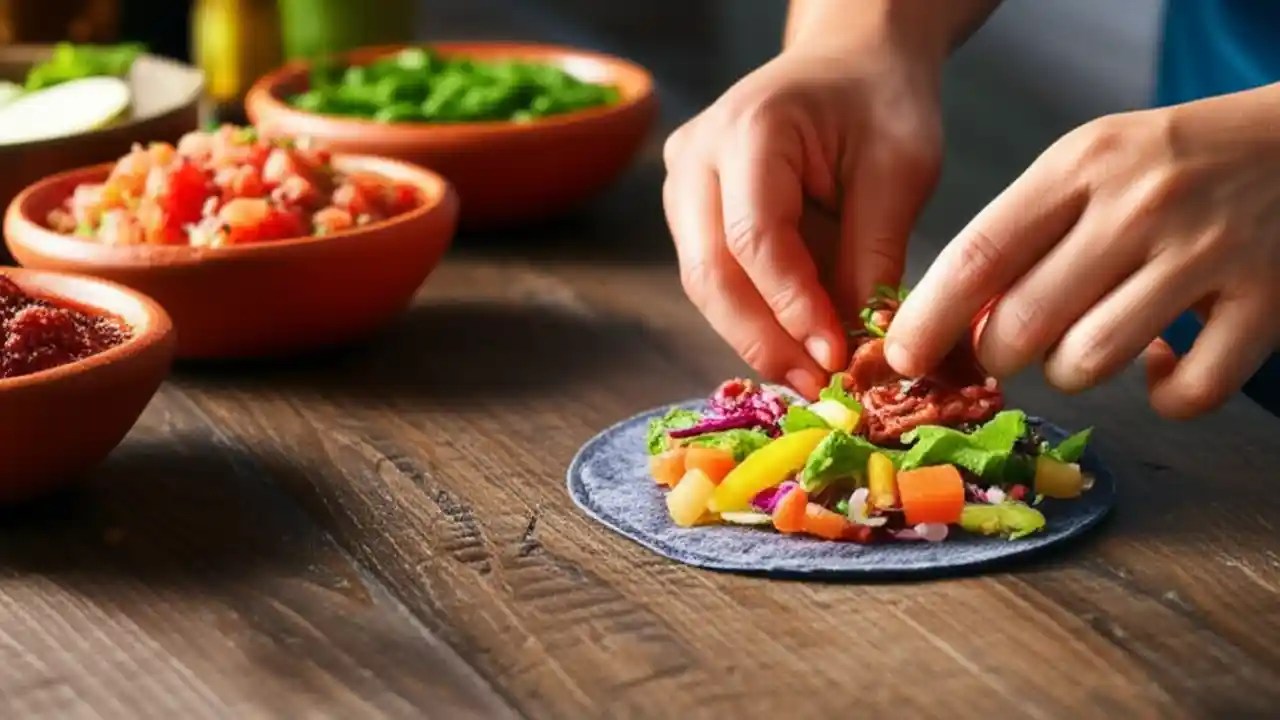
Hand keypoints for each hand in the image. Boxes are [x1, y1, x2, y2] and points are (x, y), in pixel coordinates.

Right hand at [662, 38, 941, 397]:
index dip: (792, 307)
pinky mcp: (690, 212)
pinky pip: (716, 278)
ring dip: (757, 338)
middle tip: (817, 387)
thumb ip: (876, 251)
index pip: (755, 237)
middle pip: (711, 271)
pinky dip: (755, 319)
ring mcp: (683, 184)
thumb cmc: (880, 102)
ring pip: (705, 284)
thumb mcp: (901, 168)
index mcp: (749, 129)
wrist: (849, 63)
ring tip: (813, 378)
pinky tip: (797, 348)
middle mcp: (695, 156)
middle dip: (764, 340)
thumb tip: (863, 343)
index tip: (837, 358)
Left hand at [887, 88, 1279, 417]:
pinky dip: (1163, 395)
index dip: (928, 320)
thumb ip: (1020, 235)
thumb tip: (950, 324)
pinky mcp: (1268, 301)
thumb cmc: (1164, 164)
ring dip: (1071, 372)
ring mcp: (1207, 254)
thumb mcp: (1084, 167)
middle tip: (1011, 345)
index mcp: (1080, 168)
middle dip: (997, 356)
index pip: (977, 257)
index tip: (901, 358)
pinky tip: (1160, 363)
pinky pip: (1186, 392)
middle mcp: (1140, 207)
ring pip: (1090, 362)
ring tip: (1089, 339)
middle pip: (1024, 325)